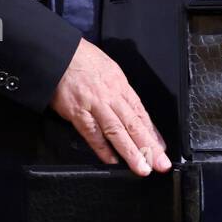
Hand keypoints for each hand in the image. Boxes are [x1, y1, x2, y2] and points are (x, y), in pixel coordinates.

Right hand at [50, 38, 172, 174]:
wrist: (60, 53)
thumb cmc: (83, 59)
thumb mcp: (109, 69)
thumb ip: (119, 90)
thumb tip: (130, 110)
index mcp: (121, 86)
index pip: (140, 113)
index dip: (152, 132)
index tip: (161, 148)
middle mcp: (111, 96)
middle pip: (133, 124)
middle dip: (149, 146)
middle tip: (161, 163)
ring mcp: (94, 105)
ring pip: (116, 131)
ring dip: (130, 151)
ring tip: (142, 168)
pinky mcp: (77, 112)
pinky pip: (92, 133)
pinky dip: (102, 148)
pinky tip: (112, 160)